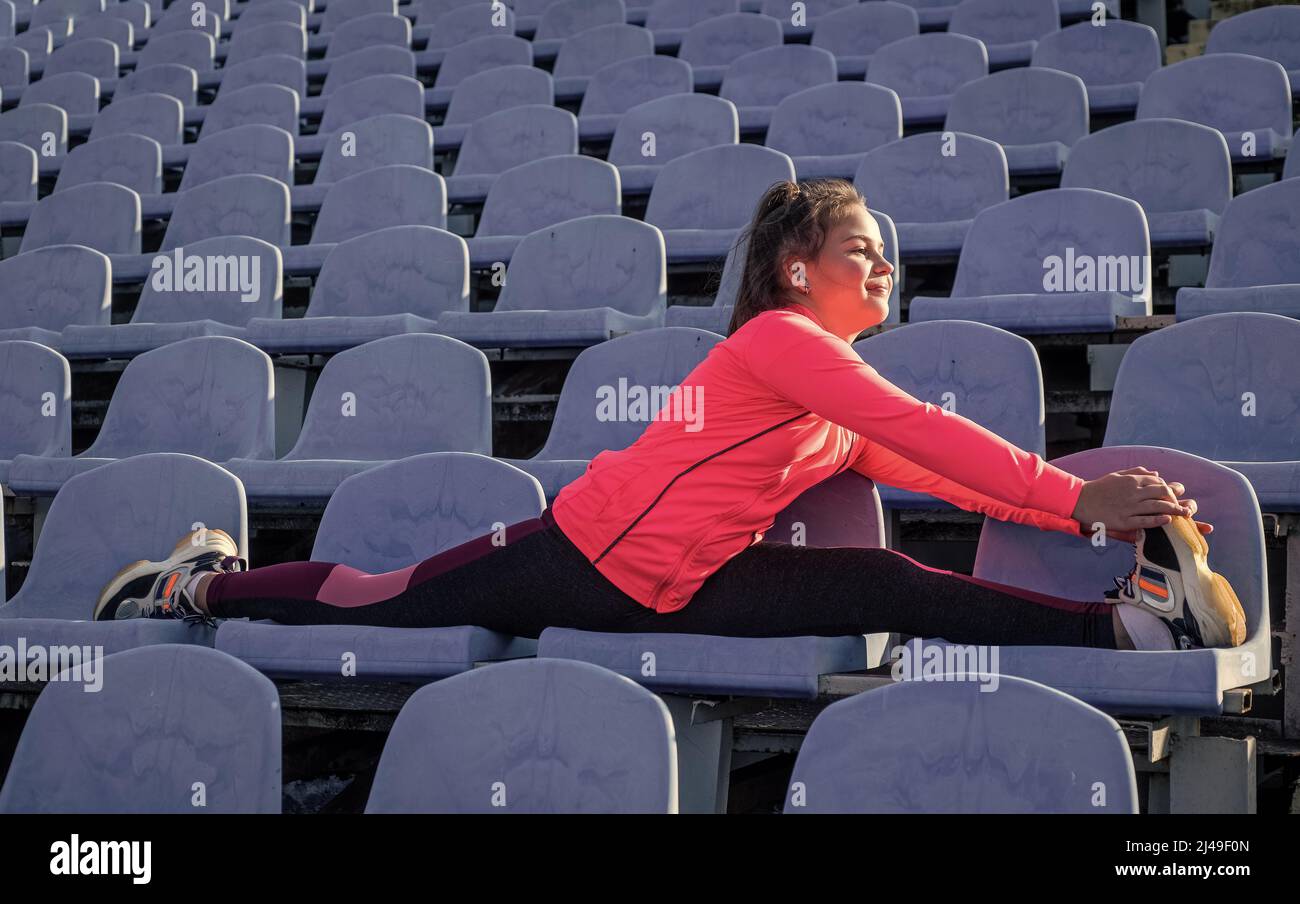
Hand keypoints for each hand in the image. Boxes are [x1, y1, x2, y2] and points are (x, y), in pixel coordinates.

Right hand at [1071, 467, 1213, 542]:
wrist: (1080, 500)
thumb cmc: (1099, 488)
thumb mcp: (1117, 475)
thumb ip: (1136, 472)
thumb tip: (1156, 473)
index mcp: (1131, 481)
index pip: (1157, 481)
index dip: (1169, 487)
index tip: (1174, 494)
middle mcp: (1132, 492)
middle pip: (1161, 493)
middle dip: (1175, 498)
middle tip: (1183, 505)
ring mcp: (1128, 507)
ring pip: (1157, 506)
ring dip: (1174, 510)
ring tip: (1185, 514)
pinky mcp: (1123, 521)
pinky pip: (1144, 520)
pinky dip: (1158, 520)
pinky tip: (1168, 520)